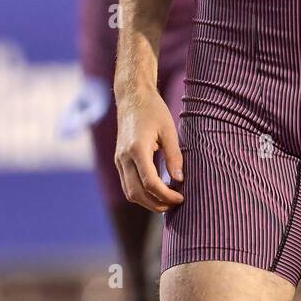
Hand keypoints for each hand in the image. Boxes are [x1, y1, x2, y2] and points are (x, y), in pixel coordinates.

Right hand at [114, 82, 184, 213]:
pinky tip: (157, 192)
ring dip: (147, 202)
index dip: (166, 195)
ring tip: (167, 201)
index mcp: (136, 149)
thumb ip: (174, 156)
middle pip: (136, 194)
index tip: (181, 197)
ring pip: (129, 193)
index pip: (150, 183)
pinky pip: (127, 185)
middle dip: (156, 204)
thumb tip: (180, 179)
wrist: (132, 97)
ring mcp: (119, 160)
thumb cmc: (153, 110)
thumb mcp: (169, 130)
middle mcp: (123, 157)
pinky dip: (141, 194)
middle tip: (175, 203)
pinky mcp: (119, 160)